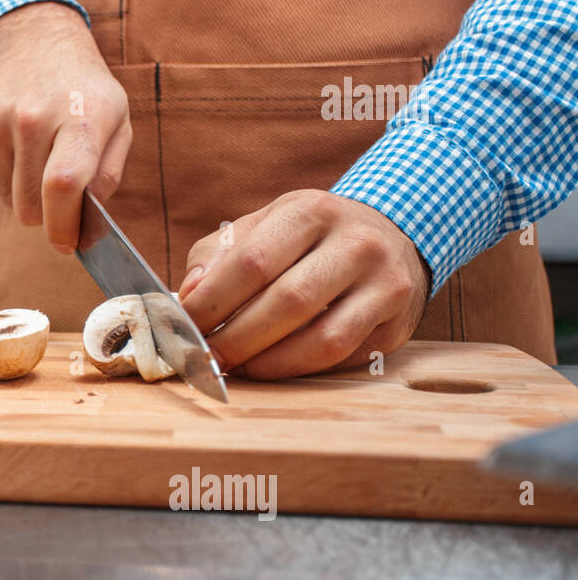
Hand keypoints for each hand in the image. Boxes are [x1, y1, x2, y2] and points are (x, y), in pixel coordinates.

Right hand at [0, 2, 130, 252]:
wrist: (33, 38)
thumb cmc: (82, 86)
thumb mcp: (117, 120)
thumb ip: (107, 175)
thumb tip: (86, 225)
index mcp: (79, 118)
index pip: (63, 187)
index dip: (63, 226)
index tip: (68, 243)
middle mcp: (32, 118)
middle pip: (31, 204)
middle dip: (48, 215)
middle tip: (61, 196)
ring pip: (8, 199)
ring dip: (25, 194)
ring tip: (39, 159)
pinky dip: (5, 176)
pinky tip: (18, 146)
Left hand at [177, 189, 430, 378]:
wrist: (389, 238)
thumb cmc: (308, 237)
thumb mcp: (264, 225)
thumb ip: (218, 255)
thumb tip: (189, 294)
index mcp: (312, 211)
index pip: (253, 261)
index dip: (213, 300)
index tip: (183, 324)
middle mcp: (356, 244)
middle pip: (288, 302)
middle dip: (236, 338)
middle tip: (203, 355)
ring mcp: (384, 285)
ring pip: (321, 338)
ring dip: (266, 362)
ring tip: (233, 367)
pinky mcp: (395, 325)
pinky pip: (340, 357)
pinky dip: (295, 369)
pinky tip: (267, 368)